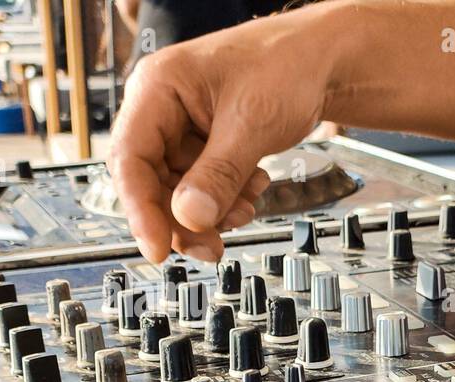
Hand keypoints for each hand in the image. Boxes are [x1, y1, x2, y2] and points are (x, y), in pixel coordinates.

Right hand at [108, 15, 331, 262]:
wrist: (323, 59)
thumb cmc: (286, 66)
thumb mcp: (251, 123)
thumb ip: (219, 174)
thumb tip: (189, 218)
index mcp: (158, 88)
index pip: (130, 159)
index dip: (140, 210)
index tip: (157, 249)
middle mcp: (163, 109)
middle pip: (153, 182)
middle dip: (184, 218)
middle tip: (213, 247)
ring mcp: (185, 128)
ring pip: (181, 191)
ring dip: (212, 210)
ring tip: (247, 205)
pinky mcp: (207, 144)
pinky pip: (205, 186)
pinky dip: (228, 198)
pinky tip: (255, 186)